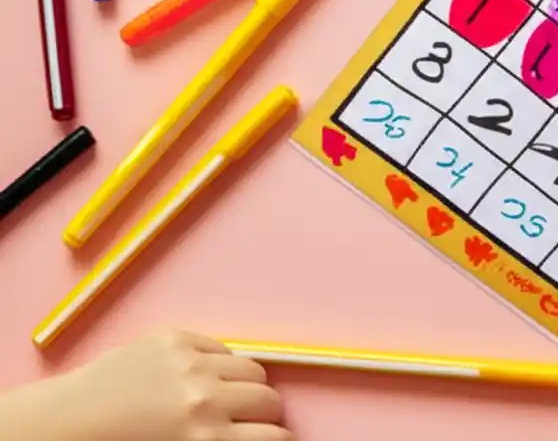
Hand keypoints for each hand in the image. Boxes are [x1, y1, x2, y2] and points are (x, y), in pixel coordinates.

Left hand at [53, 330, 290, 440]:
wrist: (65, 425)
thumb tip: (252, 434)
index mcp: (206, 438)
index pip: (276, 437)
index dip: (281, 440)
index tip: (277, 440)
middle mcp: (205, 399)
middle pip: (269, 400)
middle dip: (266, 415)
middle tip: (252, 421)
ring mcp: (190, 364)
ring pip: (254, 370)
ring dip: (249, 387)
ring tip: (232, 397)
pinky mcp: (174, 338)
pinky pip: (221, 348)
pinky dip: (220, 363)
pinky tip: (202, 378)